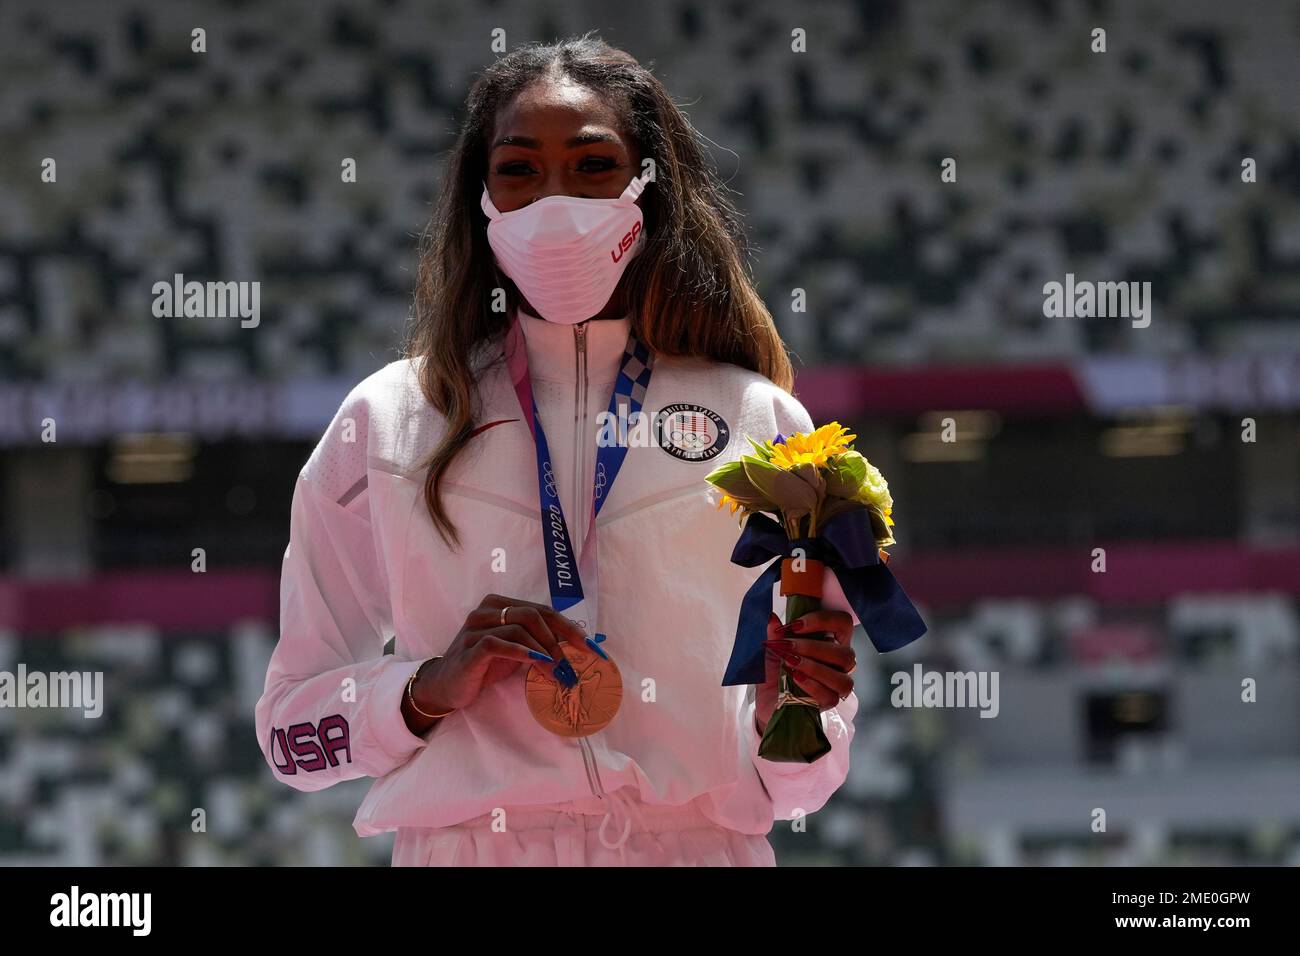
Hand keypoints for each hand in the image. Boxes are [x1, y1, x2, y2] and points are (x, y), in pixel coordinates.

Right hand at [404, 594, 586, 730]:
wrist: (447, 686)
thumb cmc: (484, 667)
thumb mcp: (515, 651)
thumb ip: (538, 642)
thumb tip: (576, 649)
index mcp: (501, 604)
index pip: (543, 610)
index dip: (569, 627)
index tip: (591, 647)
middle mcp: (488, 610)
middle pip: (535, 614)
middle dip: (560, 639)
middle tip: (574, 663)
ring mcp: (476, 627)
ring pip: (520, 628)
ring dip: (545, 651)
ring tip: (558, 671)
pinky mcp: (470, 647)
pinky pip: (498, 643)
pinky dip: (522, 652)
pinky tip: (537, 663)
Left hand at [755, 609, 855, 734]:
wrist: (767, 700)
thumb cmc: (775, 671)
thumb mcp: (772, 650)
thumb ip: (775, 634)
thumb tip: (771, 618)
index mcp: (831, 642)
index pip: (843, 623)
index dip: (822, 621)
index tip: (794, 625)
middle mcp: (838, 663)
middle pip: (845, 654)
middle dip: (813, 647)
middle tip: (787, 646)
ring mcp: (835, 685)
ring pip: (842, 678)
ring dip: (814, 668)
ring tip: (791, 663)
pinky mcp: (827, 703)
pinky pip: (830, 696)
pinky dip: (812, 685)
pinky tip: (796, 678)